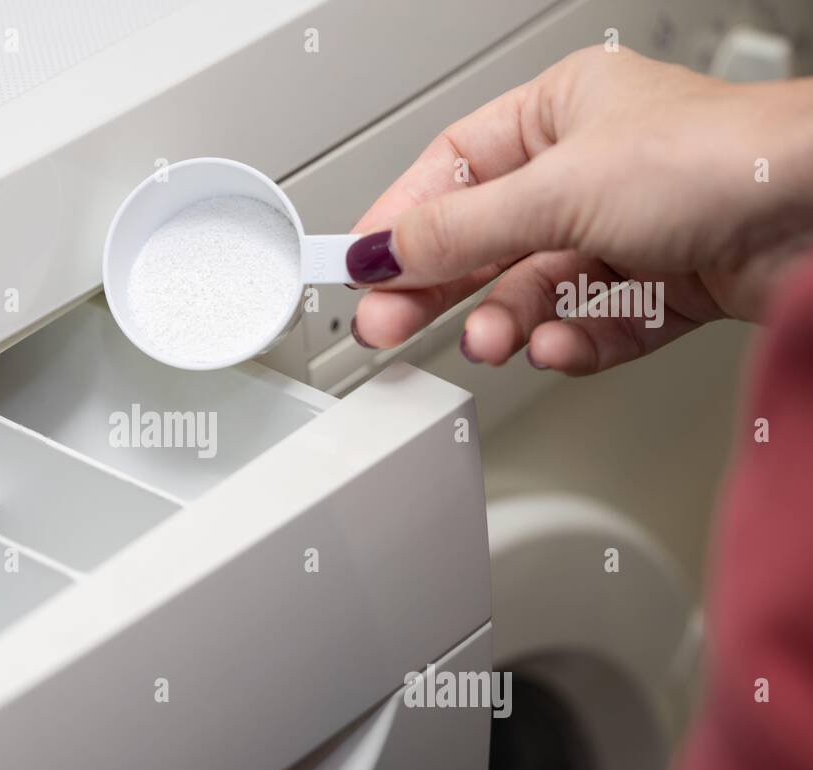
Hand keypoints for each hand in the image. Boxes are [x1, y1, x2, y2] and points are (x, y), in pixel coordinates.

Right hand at [346, 46, 812, 373]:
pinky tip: (560, 345)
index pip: (452, 172)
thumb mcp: (559, 188)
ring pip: (538, 290)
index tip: (357, 267)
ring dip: (511, 320)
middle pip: (486, 240)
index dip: (401, 222)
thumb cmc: (723, 160)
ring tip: (493, 339)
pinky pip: (592, 323)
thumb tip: (382, 249)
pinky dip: (574, 340)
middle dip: (440, 288)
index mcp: (560, 114)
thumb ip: (460, 228)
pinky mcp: (661, 287)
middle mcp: (591, 171)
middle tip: (388, 327)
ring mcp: (627, 231)